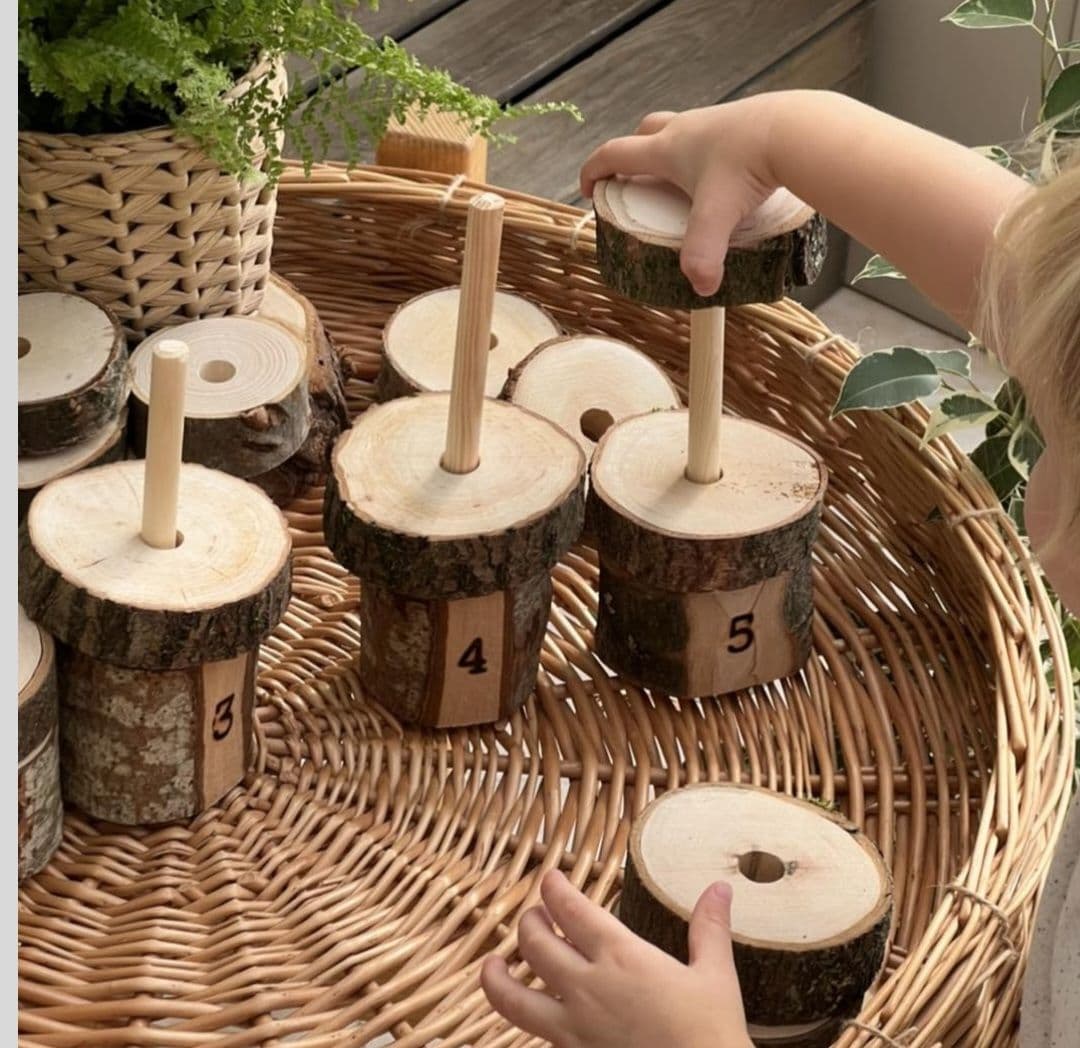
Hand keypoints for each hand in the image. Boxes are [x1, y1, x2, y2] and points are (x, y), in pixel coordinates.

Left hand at [481, 869, 752, 1047]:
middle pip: (534, 942)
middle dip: (529, 922)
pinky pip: (531, 1035)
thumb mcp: (715, 977)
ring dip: (497, 977)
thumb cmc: (710, 1036)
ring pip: (513, 997)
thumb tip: (719, 889)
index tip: (549, 878)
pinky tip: (524, 1015)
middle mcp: (587, 986)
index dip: (553, 888)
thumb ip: (709, 929)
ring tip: (492, 965)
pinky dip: (519, 1020)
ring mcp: (573, 1026)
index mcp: (620, 956)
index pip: (571, 908)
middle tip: (534, 915)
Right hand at [579, 99, 780, 296]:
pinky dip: (706, 151)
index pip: (615, 153)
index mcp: (666, 149)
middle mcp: (686, 129)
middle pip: (645, 133)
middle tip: (635, 181)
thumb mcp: (718, 215)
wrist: (793, 130)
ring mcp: (715, 121)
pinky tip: (722, 174)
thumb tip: (700, 288)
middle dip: (632, 154)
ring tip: (681, 182)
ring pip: (680, 129)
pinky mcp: (742, 121)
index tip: (589, 189)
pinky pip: (712, 134)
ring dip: (671, 150)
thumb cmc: (747, 167)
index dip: (595, 170)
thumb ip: (703, 253)